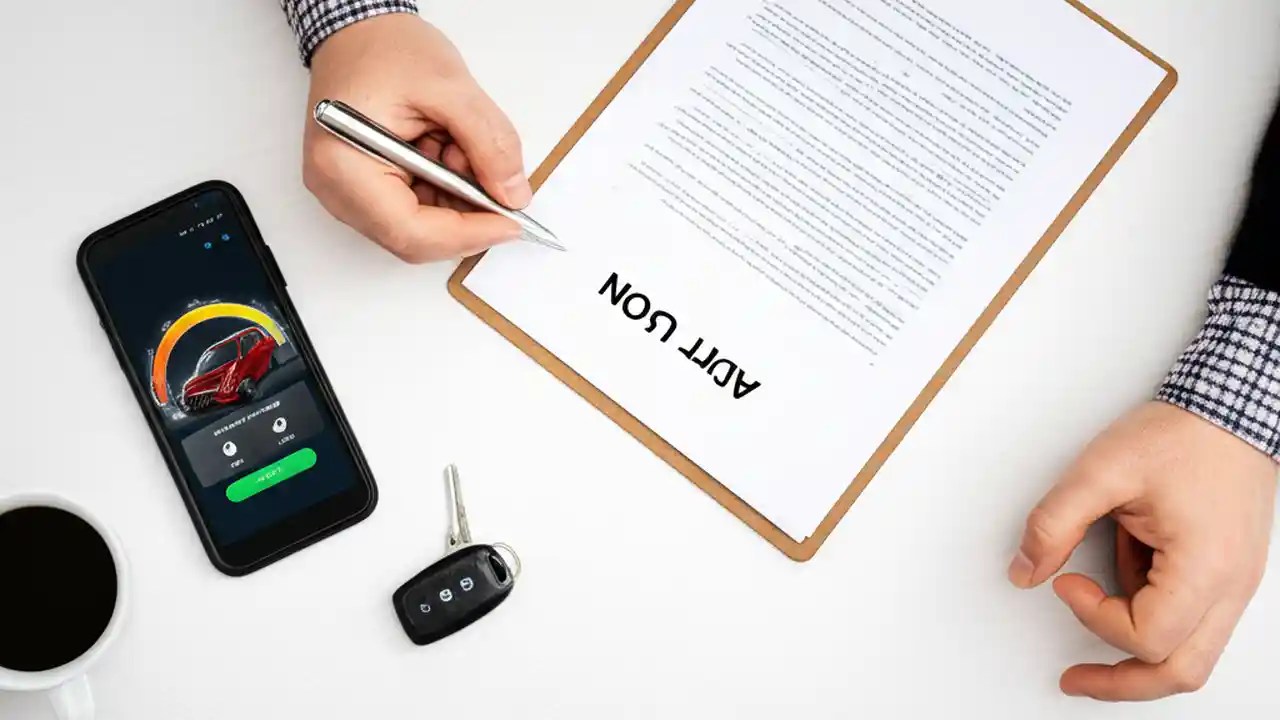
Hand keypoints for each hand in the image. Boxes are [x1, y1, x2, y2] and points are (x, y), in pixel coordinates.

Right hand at [304, 14, 529, 261]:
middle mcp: (336, 190)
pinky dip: (442, 188)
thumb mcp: (450, 87)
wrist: (357, 29)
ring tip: (458, 144)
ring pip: (418, 227)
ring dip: (454, 197)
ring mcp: (346, 193)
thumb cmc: (384, 47)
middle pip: (414, 238)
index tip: (511, 222)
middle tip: (494, 178)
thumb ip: (490, 143)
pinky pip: (412, 210)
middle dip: (464, 214)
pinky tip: (445, 149)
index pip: (411, 232)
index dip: (468, 234)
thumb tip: (514, 194)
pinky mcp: (362, 188)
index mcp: (344, 167)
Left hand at [1009, 401, 1275, 700]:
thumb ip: (1055, 523)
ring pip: (1192, 658)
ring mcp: (1235, 585)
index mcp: (1206, 566)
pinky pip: (1193, 624)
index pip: (1148, 635)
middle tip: (1074, 680)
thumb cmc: (1182, 435)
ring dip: (1138, 661)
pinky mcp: (1227, 575)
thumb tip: (1025, 570)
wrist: (1231, 408)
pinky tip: (1121, 592)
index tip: (1066, 582)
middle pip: (1181, 671)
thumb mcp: (1101, 470)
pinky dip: (1153, 624)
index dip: (1095, 617)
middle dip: (1121, 682)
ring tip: (1090, 661)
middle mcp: (1231, 586)